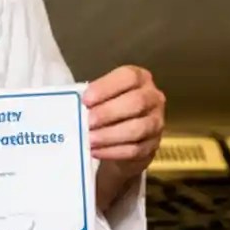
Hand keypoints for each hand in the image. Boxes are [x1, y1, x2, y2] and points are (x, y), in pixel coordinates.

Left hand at [82, 65, 164, 207]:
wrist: (124, 136)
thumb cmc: (108, 107)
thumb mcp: (102, 96)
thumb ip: (93, 98)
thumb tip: (73, 106)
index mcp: (140, 78)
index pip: (128, 77)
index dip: (106, 88)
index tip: (86, 100)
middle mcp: (153, 97)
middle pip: (136, 102)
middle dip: (108, 112)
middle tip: (87, 122)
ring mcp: (157, 122)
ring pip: (137, 129)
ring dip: (110, 135)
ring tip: (89, 139)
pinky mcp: (153, 145)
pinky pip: (135, 149)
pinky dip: (113, 151)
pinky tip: (96, 151)